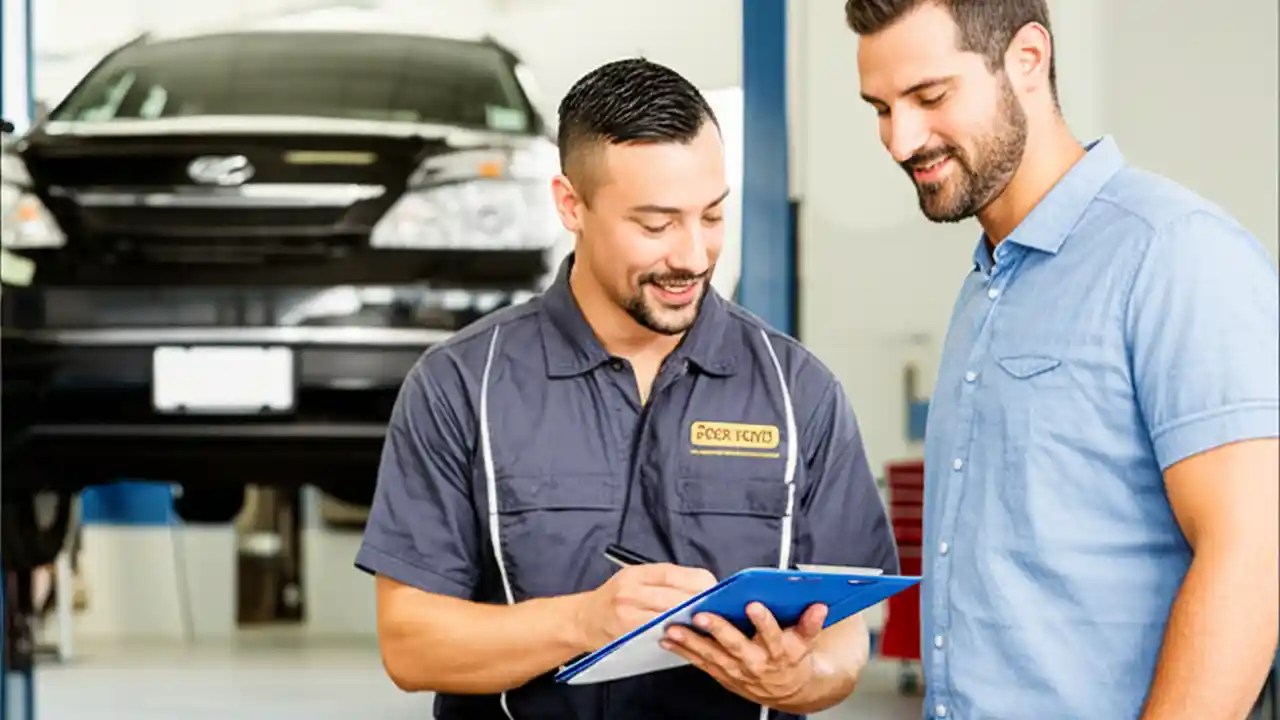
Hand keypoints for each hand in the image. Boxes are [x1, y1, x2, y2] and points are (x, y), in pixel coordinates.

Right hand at [572, 564, 717, 651]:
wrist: (582, 620)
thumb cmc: (614, 601)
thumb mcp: (636, 582)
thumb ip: (664, 583)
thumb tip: (704, 589)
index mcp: (640, 572)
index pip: (680, 574)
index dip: (703, 585)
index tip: (715, 594)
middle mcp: (633, 586)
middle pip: (680, 595)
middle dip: (702, 606)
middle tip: (715, 614)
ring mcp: (628, 608)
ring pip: (672, 614)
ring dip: (691, 621)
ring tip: (702, 625)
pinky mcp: (626, 628)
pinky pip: (659, 630)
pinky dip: (675, 633)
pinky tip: (683, 636)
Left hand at [661, 602, 828, 706]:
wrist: (788, 691)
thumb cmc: (793, 659)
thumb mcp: (806, 642)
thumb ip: (810, 624)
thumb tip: (819, 606)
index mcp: (779, 651)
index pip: (773, 635)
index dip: (764, 621)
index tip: (754, 605)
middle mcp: (757, 662)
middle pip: (737, 645)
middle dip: (719, 630)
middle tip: (702, 615)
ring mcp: (737, 671)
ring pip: (713, 655)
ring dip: (692, 642)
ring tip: (675, 628)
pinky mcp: (723, 675)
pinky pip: (701, 663)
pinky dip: (684, 652)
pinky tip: (669, 640)